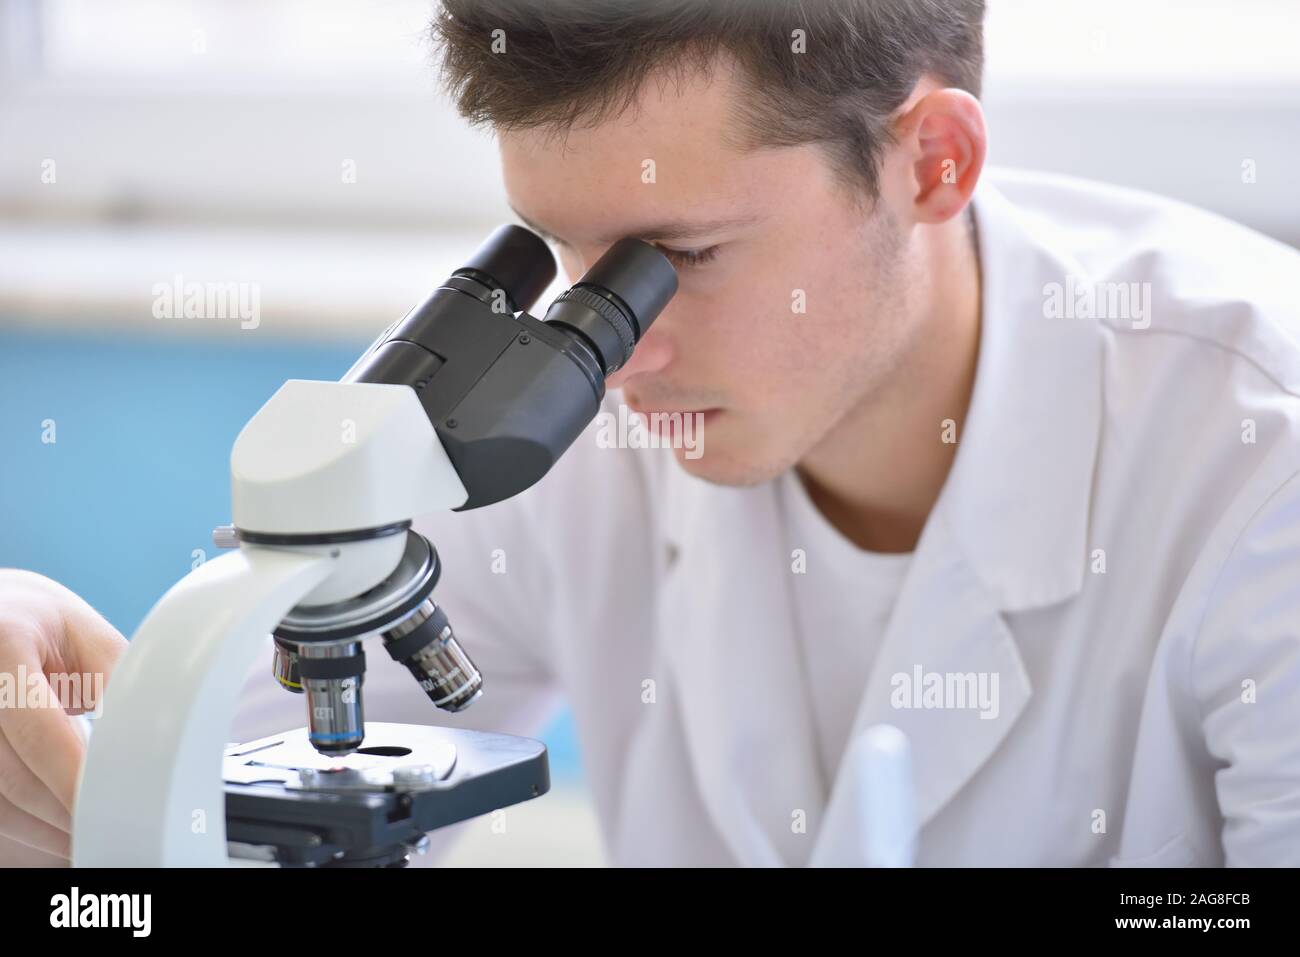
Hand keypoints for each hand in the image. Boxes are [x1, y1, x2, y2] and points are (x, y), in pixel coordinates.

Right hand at [0, 570, 126, 864]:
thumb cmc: (41, 623)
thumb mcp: (85, 633)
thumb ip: (116, 678)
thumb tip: (156, 733)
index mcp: (6, 645)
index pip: (38, 728)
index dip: (72, 776)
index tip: (108, 807)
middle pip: (12, 776)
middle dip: (64, 813)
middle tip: (111, 833)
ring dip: (40, 831)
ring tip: (85, 841)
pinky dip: (18, 826)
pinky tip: (50, 831)